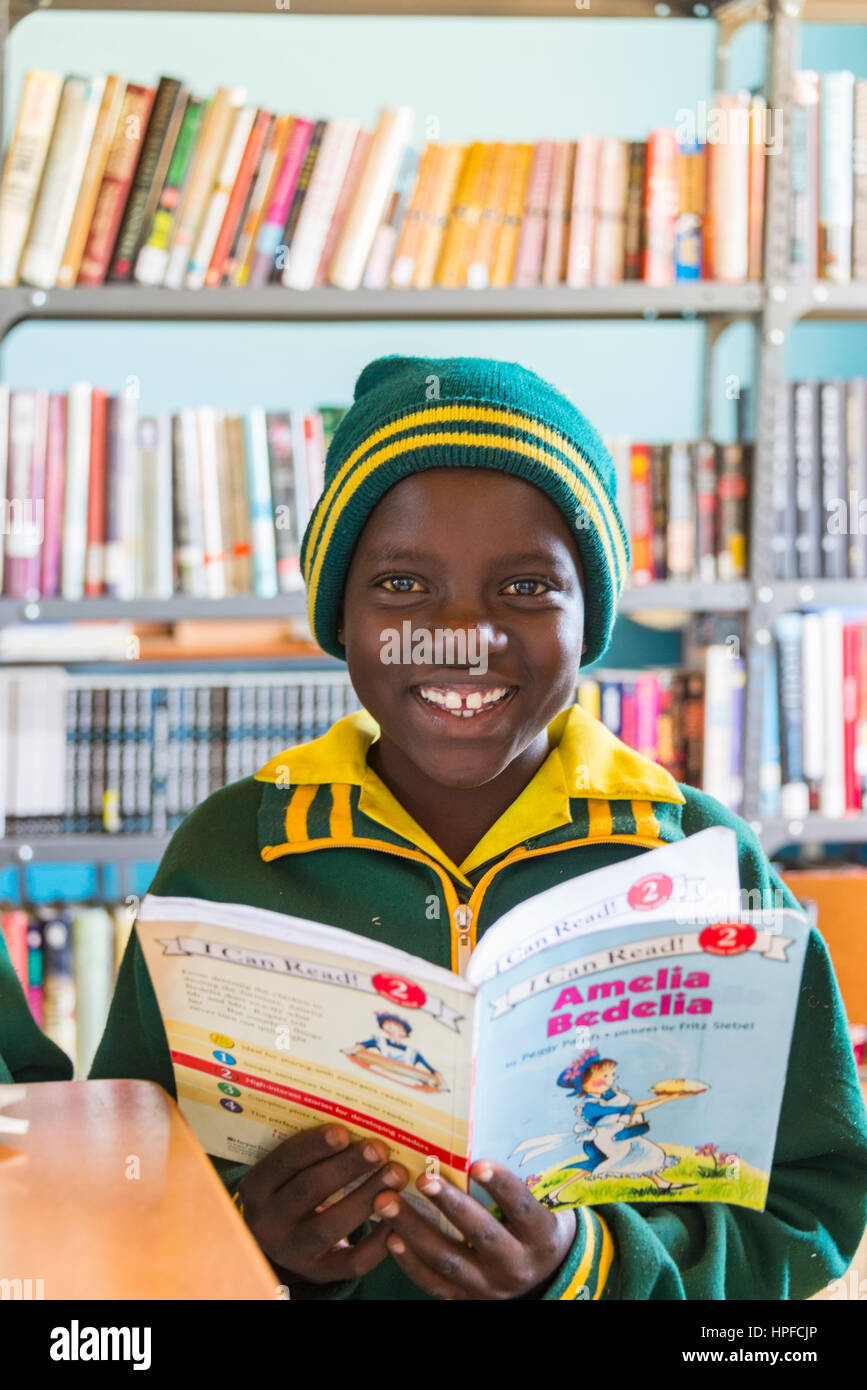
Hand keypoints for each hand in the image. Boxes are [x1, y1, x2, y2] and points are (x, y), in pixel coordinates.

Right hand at [238, 1123, 407, 1288]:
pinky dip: (378, 1241)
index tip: (344, 1130)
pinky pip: (352, 1262)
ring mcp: (293, 1252)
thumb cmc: (291, 1186)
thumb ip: (308, 1149)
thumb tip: (355, 1113)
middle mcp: (268, 1223)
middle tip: (380, 1149)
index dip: (314, 1146)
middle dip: (348, 1167)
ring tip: (396, 1174)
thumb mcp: (284, 1170)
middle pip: (310, 1191)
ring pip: (332, 1227)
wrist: (281, 1239)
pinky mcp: (320, 1272)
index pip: (284, 1162)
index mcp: (256, 1188)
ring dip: (367, 1198)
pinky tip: (398, 1218)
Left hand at [372, 1160, 576, 1299]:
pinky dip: (410, 1262)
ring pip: (449, 1259)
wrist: (541, 1275)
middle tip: (423, 1178)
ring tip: (388, 1203)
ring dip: (415, 1230)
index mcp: (540, 1236)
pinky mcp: (466, 1298)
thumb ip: (516, 1181)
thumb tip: (483, 1133)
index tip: (477, 1163)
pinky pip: (434, 1283)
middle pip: (481, 1234)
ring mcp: (489, 1286)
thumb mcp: (541, 1205)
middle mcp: (516, 1265)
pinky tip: (391, 1237)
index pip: (522, 1208)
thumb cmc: (533, 1224)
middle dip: (450, 1205)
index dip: (502, 1186)